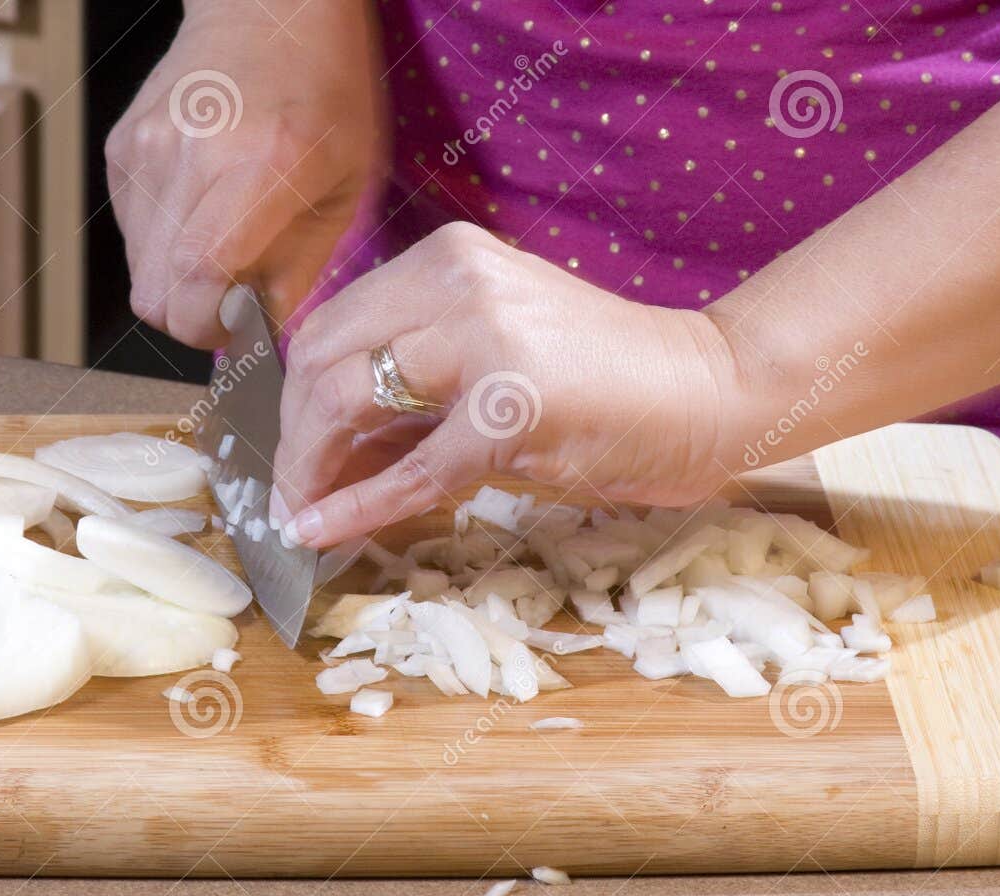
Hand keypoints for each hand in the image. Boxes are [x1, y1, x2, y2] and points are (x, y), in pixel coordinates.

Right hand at [104, 0, 383, 347]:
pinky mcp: (121, 147)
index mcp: (260, 168)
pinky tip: (203, 208)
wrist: (269, 6)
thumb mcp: (345, 187)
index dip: (212, 330)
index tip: (243, 327)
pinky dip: (165, 244)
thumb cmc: (326, 92)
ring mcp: (146, 149)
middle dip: (194, 318)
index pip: (196, 284)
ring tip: (225, 245)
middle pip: (155, 296)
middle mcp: (190, 157)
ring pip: (138, 273)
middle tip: (235, 297)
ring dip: (179, 283)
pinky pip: (133, 234)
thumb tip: (260, 340)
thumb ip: (299, 269)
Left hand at [271, 223, 750, 548]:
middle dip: (292, 438)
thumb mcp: (492, 353)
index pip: (330, 325)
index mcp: (446, 259)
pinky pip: (410, 471)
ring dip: (311, 470)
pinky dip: (354, 506)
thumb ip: (414, 385)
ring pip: (346, 404)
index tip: (291, 449)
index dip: (293, 397)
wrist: (709, 390)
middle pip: (321, 361)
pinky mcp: (512, 410)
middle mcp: (456, 282)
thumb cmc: (603, 381)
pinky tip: (321, 531)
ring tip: (304, 513)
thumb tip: (324, 449)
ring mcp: (486, 340)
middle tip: (291, 492)